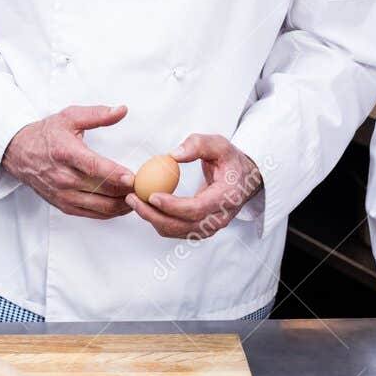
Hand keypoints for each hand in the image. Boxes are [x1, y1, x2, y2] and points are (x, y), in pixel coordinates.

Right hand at [1, 105, 135, 218]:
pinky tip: (123, 205)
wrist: (19, 153)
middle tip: (146, 187)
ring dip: (121, 205)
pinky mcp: (63, 205)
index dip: (113, 173)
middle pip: (100, 189)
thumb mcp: (70, 116)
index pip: (92, 166)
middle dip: (125, 191)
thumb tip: (121, 110)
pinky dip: (110, 213)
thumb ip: (97, 114)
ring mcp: (63, 194)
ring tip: (139, 198)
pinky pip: (92, 214)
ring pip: (99, 206)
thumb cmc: (46, 134)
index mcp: (66, 152)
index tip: (132, 177)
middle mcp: (63, 176)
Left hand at [126, 133, 261, 239]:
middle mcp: (219, 218)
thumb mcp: (219, 144)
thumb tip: (174, 155)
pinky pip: (175, 230)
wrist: (242, 179)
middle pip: (182, 225)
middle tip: (133, 198)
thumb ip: (198, 145)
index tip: (151, 196)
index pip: (197, 209)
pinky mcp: (199, 229)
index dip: (173, 206)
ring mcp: (209, 227)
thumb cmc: (229, 161)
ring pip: (176, 231)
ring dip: (152, 218)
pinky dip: (158, 220)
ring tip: (134, 200)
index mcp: (226, 198)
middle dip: (153, 215)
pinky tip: (145, 205)